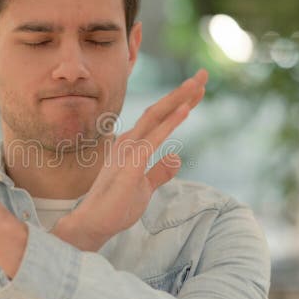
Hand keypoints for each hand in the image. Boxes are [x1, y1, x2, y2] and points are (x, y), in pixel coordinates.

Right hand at [53, 69, 207, 250]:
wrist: (93, 224)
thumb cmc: (116, 206)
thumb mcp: (145, 187)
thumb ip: (160, 171)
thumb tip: (177, 157)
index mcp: (132, 145)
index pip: (159, 118)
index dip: (180, 102)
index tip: (199, 89)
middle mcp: (129, 142)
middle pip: (159, 110)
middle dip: (182, 91)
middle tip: (204, 73)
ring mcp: (128, 151)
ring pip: (156, 117)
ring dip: (178, 99)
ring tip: (197, 83)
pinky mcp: (130, 165)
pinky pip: (154, 139)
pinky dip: (170, 123)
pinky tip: (186, 109)